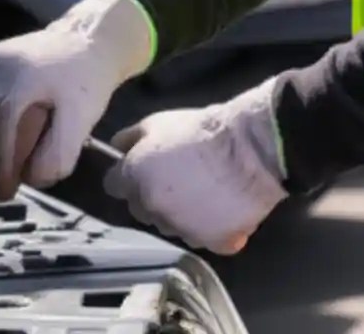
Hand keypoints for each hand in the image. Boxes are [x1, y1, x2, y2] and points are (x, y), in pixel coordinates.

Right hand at [0, 0, 152, 200]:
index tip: (6, 190)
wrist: (89, 41)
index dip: (2, 162)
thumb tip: (32, 179)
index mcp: (24, 76)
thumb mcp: (83, 120)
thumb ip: (59, 153)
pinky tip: (1, 135)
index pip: (2, 127)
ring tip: (4, 162)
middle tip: (5, 183)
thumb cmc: (88, 81)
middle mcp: (1, 62)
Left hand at [103, 77, 287, 254]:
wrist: (250, 148)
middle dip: (153, 197)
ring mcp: (182, 228)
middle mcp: (153, 208)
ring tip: (207, 192)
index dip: (126, 178)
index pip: (113, 186)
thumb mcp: (159, 121)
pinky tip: (224, 210)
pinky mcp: (212, 242)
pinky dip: (213, 230)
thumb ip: (130, 138)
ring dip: (182, 215)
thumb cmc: (202, 130)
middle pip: (142, 209)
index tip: (141, 171)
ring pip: (173, 226)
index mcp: (134, 177)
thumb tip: (116, 147)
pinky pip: (205, 239)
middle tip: (180, 179)